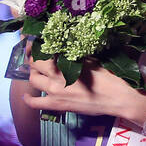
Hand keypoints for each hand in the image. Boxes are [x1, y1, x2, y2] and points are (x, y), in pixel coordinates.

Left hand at [24, 56, 145, 124]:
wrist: (120, 98)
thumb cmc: (111, 76)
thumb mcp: (94, 59)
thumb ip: (76, 54)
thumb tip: (65, 46)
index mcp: (66, 66)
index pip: (42, 53)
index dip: (36, 46)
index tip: (36, 39)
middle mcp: (56, 79)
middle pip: (34, 66)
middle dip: (33, 58)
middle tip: (37, 53)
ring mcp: (55, 94)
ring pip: (33, 81)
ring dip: (33, 74)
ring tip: (37, 70)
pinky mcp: (58, 105)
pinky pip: (36, 104)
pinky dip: (28, 99)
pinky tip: (25, 95)